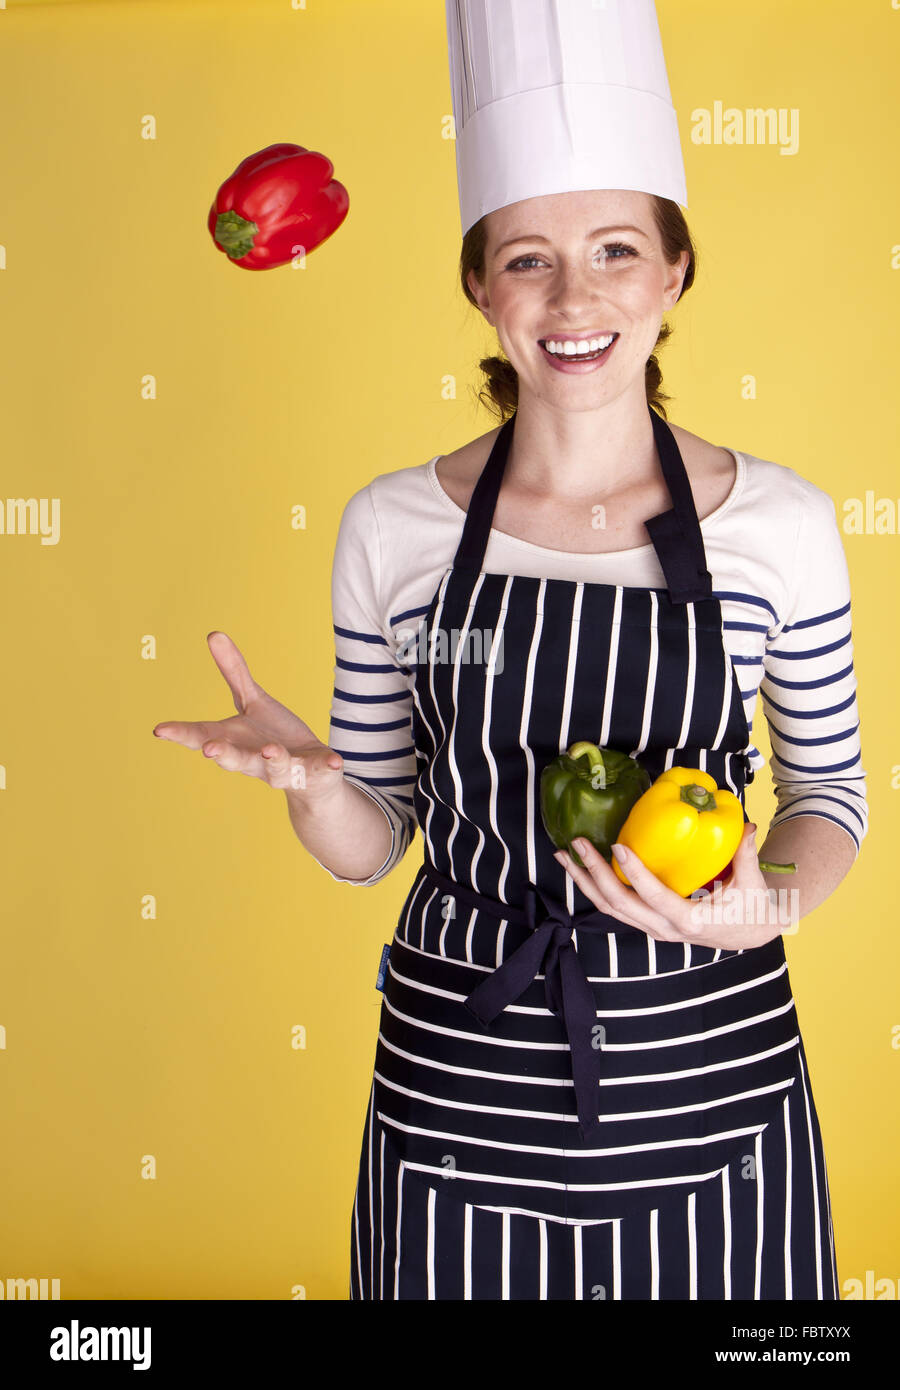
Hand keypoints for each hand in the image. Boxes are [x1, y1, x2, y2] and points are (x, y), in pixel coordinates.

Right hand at [153, 630, 343, 801]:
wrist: (310, 777)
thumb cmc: (273, 736)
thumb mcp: (253, 701)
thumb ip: (233, 671)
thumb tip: (213, 633)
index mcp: (235, 741)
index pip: (203, 736)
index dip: (181, 734)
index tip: (159, 729)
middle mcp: (255, 759)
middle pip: (236, 759)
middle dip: (224, 754)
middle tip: (208, 750)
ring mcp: (285, 769)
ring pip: (275, 768)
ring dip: (272, 759)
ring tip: (270, 749)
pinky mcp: (314, 772)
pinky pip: (320, 771)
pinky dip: (326, 767)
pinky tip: (335, 761)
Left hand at [554, 822, 790, 948]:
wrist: (750, 932)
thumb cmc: (752, 906)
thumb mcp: (752, 882)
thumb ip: (747, 854)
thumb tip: (748, 826)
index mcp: (689, 920)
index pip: (654, 896)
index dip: (635, 872)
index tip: (618, 845)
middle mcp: (665, 928)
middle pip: (619, 904)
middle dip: (593, 874)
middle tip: (575, 845)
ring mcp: (653, 928)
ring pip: (610, 909)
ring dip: (584, 882)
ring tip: (564, 856)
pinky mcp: (648, 923)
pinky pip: (615, 908)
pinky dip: (595, 887)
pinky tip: (581, 868)